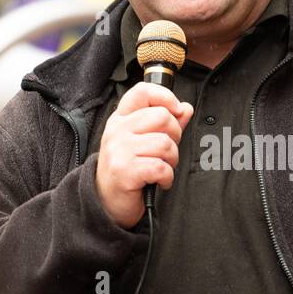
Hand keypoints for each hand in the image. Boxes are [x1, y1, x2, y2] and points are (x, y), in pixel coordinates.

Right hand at [94, 82, 193, 227]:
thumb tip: (186, 108)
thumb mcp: (144, 141)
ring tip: (161, 167)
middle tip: (167, 151)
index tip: (176, 110)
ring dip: (172, 160)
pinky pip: (161, 167)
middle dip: (175, 136)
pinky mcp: (125, 171)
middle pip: (162, 117)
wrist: (106, 201)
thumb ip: (166, 124)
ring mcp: (119, 150)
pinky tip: (159, 181)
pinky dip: (167, 178)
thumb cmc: (128, 169)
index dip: (165, 97)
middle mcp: (117, 130)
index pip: (142, 92)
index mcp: (121, 118)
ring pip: (165, 144)